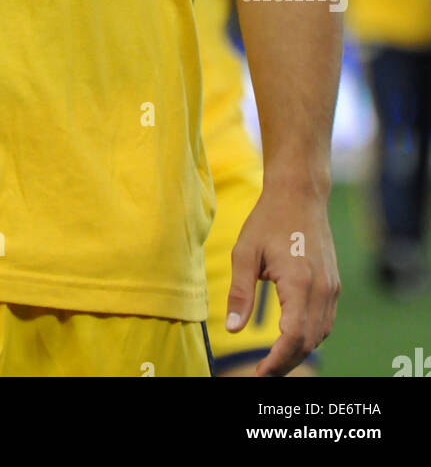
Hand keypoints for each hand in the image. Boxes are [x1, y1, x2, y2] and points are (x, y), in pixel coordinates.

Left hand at [226, 185, 339, 376]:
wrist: (300, 193)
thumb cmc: (269, 219)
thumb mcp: (245, 252)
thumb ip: (240, 292)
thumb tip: (233, 329)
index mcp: (300, 282)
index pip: (293, 337)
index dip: (277, 361)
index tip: (259, 373)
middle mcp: (322, 289)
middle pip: (308, 342)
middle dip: (286, 363)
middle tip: (262, 373)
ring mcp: (332, 287)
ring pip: (320, 334)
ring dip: (299, 352)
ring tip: (273, 361)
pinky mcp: (334, 284)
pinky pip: (325, 321)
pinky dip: (309, 336)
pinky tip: (291, 339)